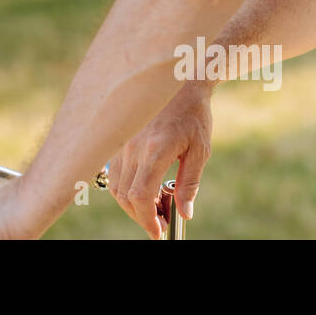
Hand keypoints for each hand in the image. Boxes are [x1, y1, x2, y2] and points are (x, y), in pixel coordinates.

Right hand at [107, 81, 211, 236]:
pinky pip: (115, 172)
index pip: (140, 195)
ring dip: (132, 204)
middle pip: (126, 195)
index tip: (158, 232)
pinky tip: (144, 189)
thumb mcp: (200, 150)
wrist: (177, 82)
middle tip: (160, 223)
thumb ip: (190, 183)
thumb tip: (185, 213)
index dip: (147, 219)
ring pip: (117, 186)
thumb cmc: (193, 115)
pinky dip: (126, 188)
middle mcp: (133, 147)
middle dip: (141, 216)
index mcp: (155, 150)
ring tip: (154, 208)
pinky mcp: (120, 140)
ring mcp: (123, 143)